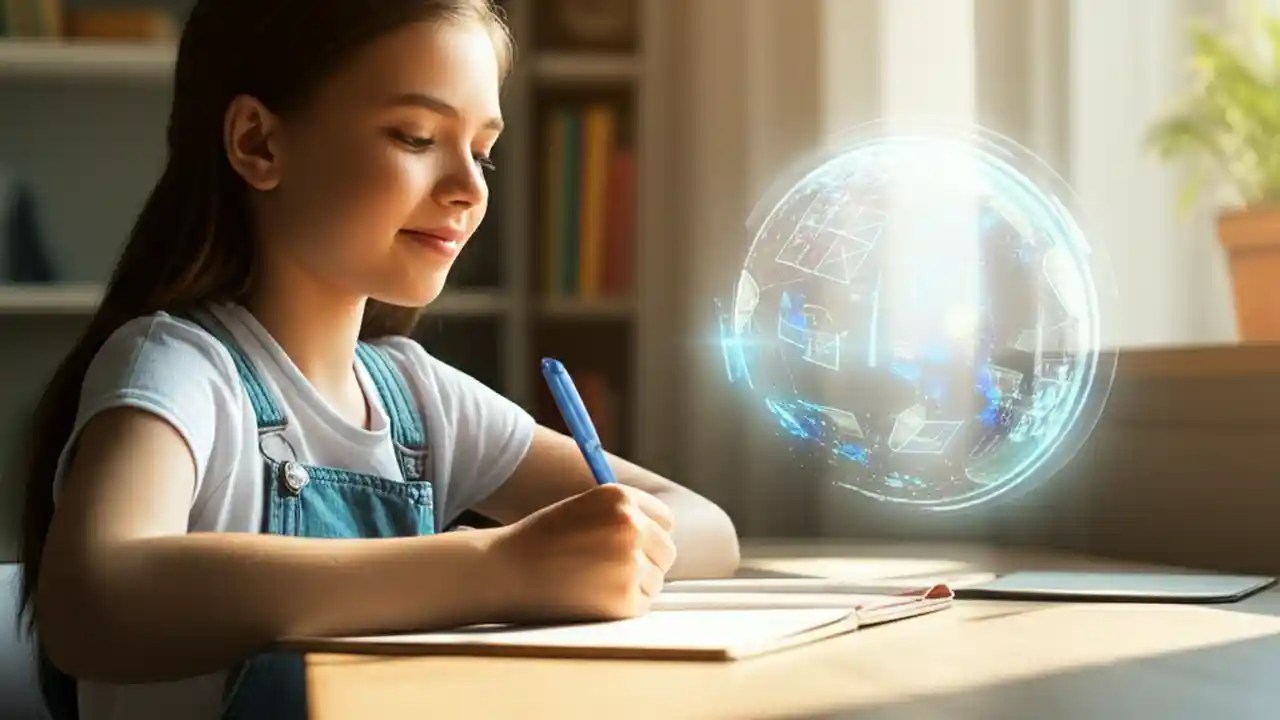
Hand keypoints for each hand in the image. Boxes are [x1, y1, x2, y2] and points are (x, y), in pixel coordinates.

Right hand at [485, 484, 676, 622]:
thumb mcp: (584, 509)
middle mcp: (630, 526)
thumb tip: (661, 533)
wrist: (504, 571)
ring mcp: (630, 564)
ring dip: (634, 584)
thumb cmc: (540, 541)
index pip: (664, 519)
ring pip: (656, 579)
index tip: (634, 545)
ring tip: (594, 581)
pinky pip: (642, 603)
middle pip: (666, 550)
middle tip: (613, 569)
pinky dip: (624, 605)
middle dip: (647, 560)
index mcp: (619, 498)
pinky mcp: (624, 599)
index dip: (649, 533)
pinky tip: (592, 597)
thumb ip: (622, 515)